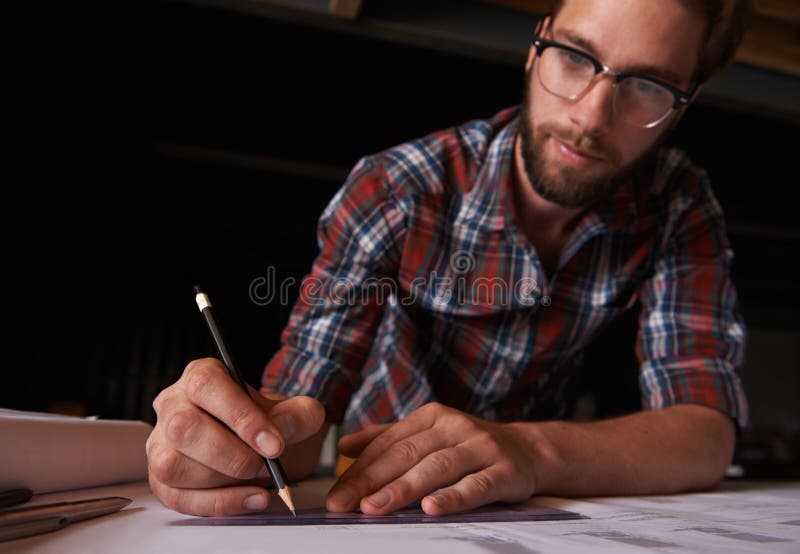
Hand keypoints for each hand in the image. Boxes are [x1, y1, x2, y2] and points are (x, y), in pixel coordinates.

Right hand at [146, 358, 324, 515]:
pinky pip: (178, 498)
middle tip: (265, 465)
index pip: (207, 385)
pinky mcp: (161, 480)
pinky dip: (220, 504)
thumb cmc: (268, 423)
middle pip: (183, 427)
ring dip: (222, 480)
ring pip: (172, 465)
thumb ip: (299, 415)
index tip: (274, 444)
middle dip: (229, 454)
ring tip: (259, 479)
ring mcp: (160, 444)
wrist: (262, 447)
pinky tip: (252, 499)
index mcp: (200, 376)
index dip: (240, 416)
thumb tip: (282, 429)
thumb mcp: (292, 412)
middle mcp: (173, 405)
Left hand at [326, 402, 538, 515]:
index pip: (389, 443)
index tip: (336, 494)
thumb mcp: (430, 434)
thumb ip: (388, 438)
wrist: (529, 450)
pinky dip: (453, 497)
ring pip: (437, 467)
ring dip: (403, 488)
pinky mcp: (504, 470)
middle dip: (372, 481)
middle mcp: (455, 426)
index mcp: (432, 416)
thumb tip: (345, 445)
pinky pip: (476, 485)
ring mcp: (481, 447)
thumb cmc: (469, 446)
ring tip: (375, 507)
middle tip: (344, 504)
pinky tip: (431, 509)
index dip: (359, 469)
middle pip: (407, 454)